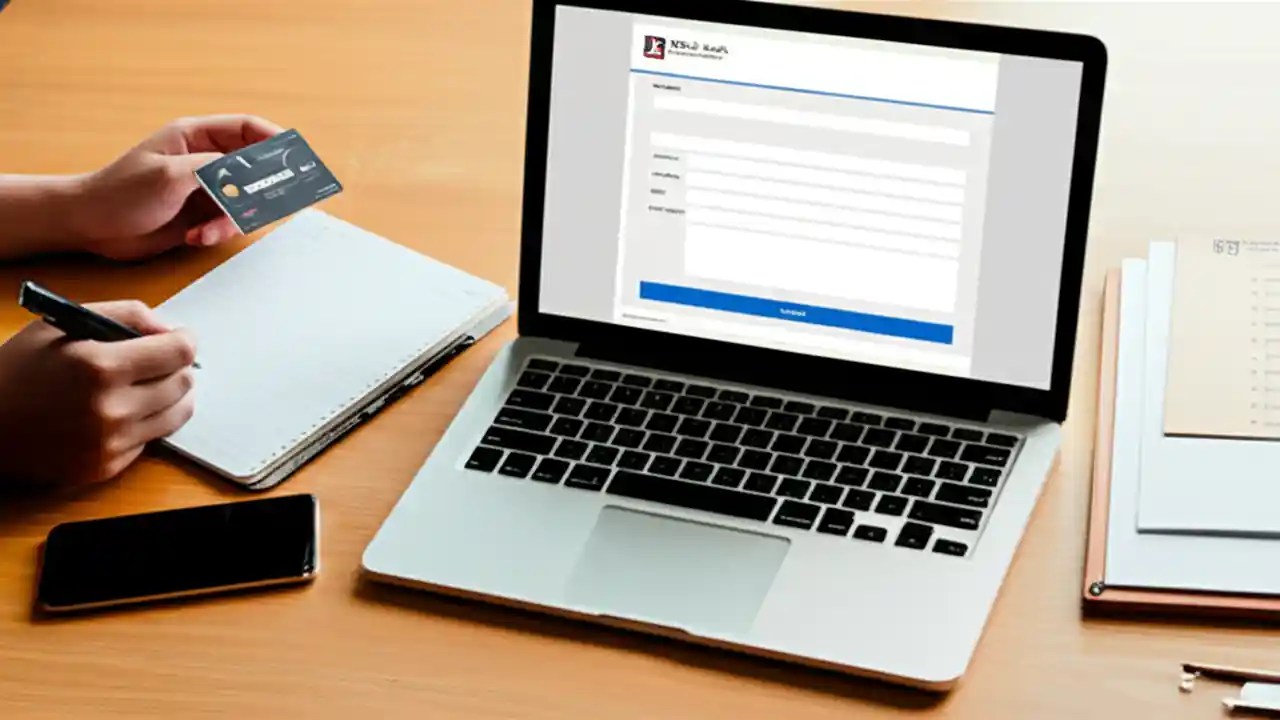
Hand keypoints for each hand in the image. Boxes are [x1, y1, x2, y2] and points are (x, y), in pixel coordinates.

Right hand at [0, 301, 196, 486]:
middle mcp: (111, 409)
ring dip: (172, 396)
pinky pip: (151, 439)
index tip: (181, 338)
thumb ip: (125, 315)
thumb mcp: (64, 322)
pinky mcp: (106, 467)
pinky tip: (123, 411)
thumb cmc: (21, 366)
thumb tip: (171, 330)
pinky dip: (146, 422)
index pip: (179, 353)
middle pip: (183, 384)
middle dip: (178, 368)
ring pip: (177, 415)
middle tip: (162, 362)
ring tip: (152, 384)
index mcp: (100, 367)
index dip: (185, 341)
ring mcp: (110, 443)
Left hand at [69, 115, 284, 260]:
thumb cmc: (119, 192)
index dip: (277, 142)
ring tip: (204, 230)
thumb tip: (255, 168)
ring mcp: (206, 188)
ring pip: (246, 201)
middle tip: (259, 207)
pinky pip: (229, 223)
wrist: (90, 226)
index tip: (297, 161)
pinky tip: (194, 237)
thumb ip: (216, 169)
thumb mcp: (170, 175)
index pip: (249, 130)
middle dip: (260, 192)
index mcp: (196, 137)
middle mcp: (206, 160)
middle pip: (256, 168)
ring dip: (231, 220)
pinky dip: (217, 233)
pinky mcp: (202, 214)